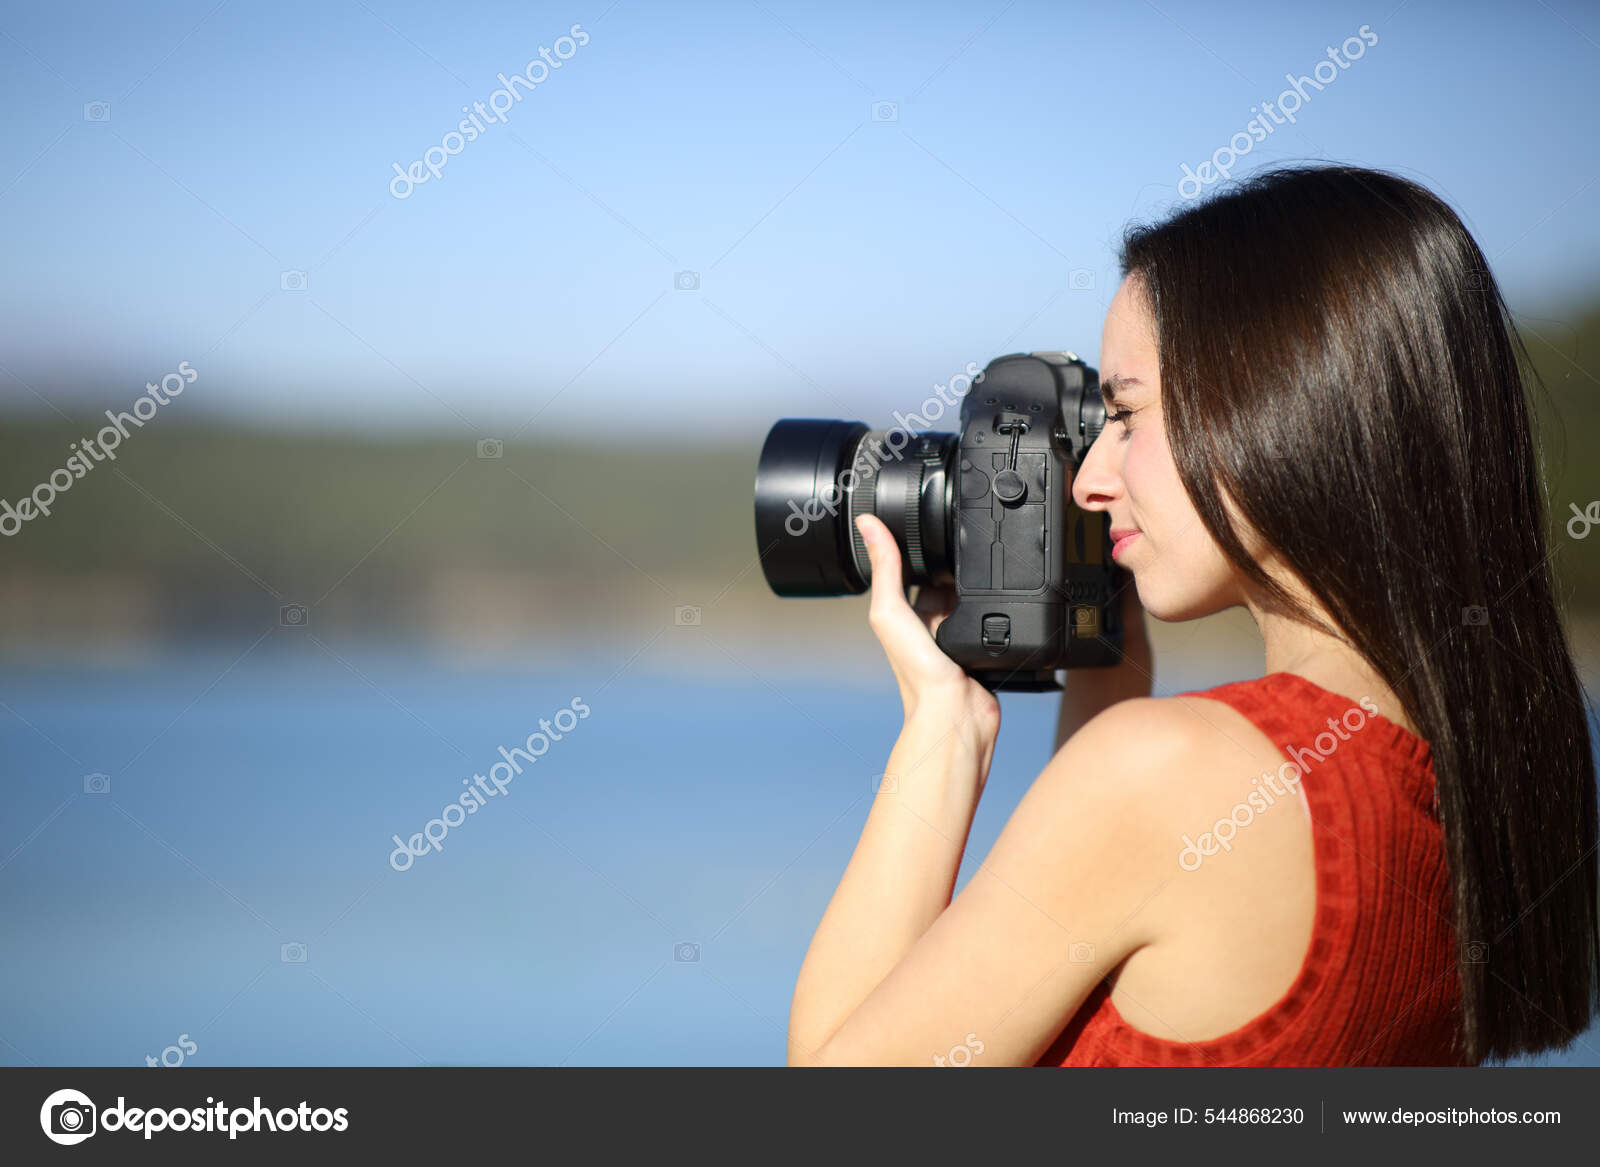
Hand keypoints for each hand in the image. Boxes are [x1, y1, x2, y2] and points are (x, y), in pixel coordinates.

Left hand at [854, 514, 999, 747]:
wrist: (957, 714)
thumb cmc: (917, 674)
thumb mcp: (891, 611)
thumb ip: (885, 569)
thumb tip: (867, 524)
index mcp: (908, 610)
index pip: (916, 564)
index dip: (922, 540)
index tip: (927, 509)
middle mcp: (934, 619)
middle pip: (950, 575)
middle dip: (959, 557)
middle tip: (970, 526)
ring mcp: (962, 631)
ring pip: (977, 591)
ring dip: (984, 577)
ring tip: (993, 550)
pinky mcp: (989, 641)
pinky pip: (999, 611)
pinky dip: (1004, 600)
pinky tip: (1012, 585)